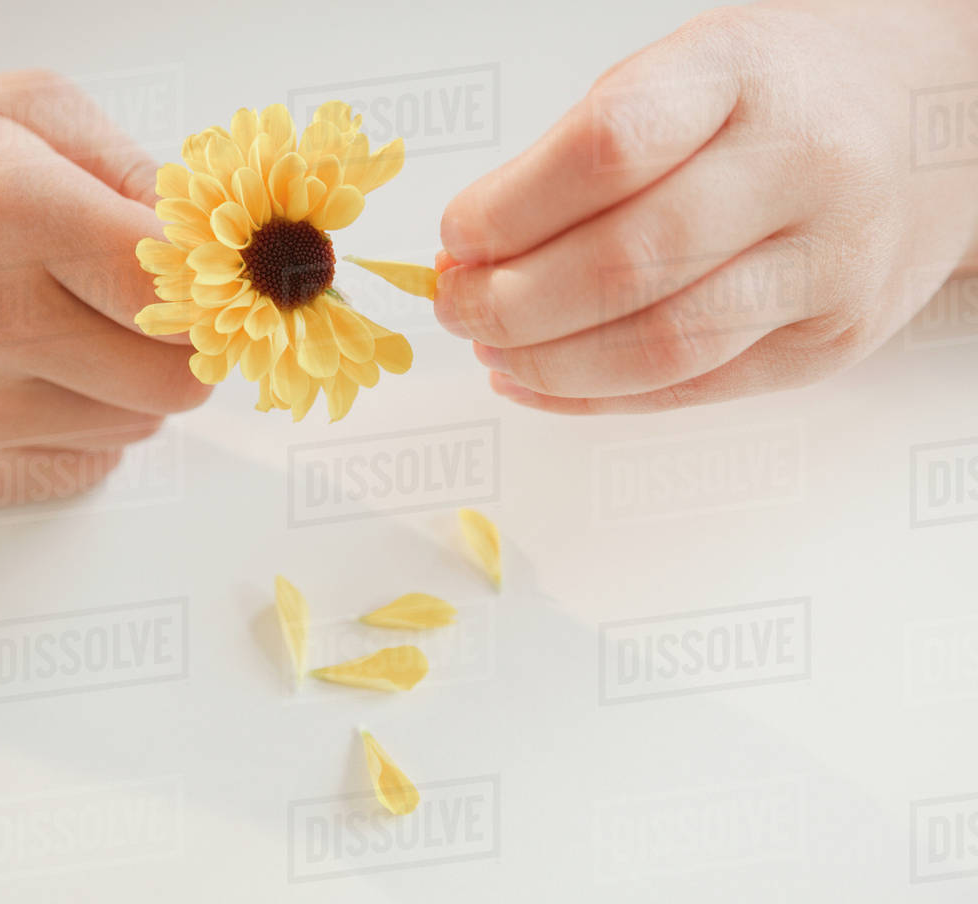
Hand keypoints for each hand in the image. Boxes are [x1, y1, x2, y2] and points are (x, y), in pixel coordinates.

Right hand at [0, 69, 209, 503]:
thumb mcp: (38, 114)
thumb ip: (143, 176)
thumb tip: (224, 254)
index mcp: (7, 212)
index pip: (168, 291)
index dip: (212, 291)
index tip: (216, 282)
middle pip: (171, 380)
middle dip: (186, 346)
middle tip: (157, 310)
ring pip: (138, 427)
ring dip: (133, 383)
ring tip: (75, 329)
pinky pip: (89, 464)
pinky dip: (89, 422)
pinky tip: (42, 374)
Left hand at [434, 2, 977, 412]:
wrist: (941, 120)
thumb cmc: (789, 91)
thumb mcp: (694, 72)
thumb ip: (588, 153)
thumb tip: (474, 253)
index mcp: (751, 74)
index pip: (608, 151)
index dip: (509, 210)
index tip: (456, 238)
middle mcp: (805, 169)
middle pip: (626, 264)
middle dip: (511, 303)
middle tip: (455, 306)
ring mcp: (830, 267)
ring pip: (659, 347)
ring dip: (547, 363)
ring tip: (491, 350)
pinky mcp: (832, 343)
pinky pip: (692, 390)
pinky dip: (595, 398)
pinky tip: (538, 383)